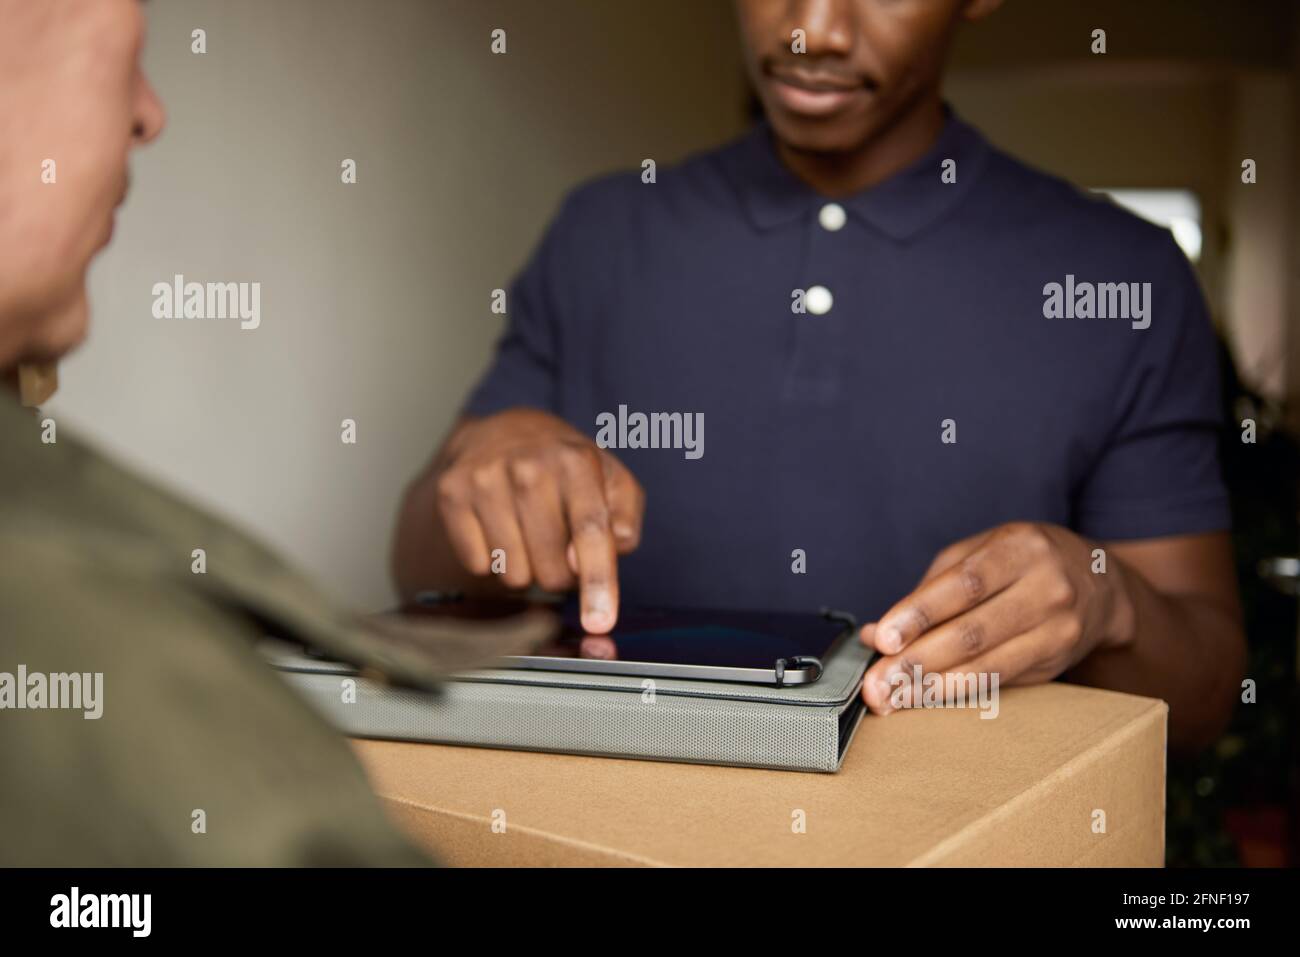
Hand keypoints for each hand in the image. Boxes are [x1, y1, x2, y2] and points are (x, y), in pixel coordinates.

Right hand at [433, 408, 643, 632]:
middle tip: (560, 547)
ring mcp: (485, 478)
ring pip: (513, 575)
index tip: (600, 622)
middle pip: (551, 568)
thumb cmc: (565, 467)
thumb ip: (624, 516)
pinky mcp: (451, 494)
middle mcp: (528, 466)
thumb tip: (614, 546)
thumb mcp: (611, 481)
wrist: (503, 432)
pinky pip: (478, 566)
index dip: (597, 581)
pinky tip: (499, 528)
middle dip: (562, 575)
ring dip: (527, 568)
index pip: (590, 530)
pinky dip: (493, 559)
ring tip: (529, 533)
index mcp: (575, 460)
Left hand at [859, 522, 1134, 713]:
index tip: (883, 638)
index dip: (920, 614)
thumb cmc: (1022, 562)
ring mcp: (1057, 629)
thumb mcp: (979, 554)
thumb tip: (876, 633)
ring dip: (932, 687)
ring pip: (987, 665)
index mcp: (1020, 549)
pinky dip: (957, 692)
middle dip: (917, 661)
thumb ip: (927, 591)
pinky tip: (926, 698)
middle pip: (973, 633)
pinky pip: (999, 681)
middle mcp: (1046, 588)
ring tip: (893, 698)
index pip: (964, 585)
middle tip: (877, 683)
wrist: (1099, 583)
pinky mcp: (1056, 662)